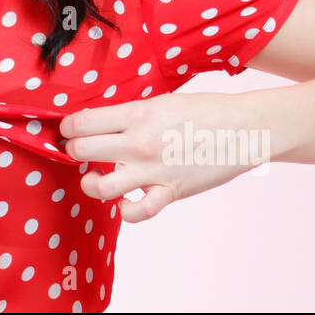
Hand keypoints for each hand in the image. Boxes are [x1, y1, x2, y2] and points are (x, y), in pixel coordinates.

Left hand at [58, 91, 263, 222]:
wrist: (245, 129)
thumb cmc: (205, 110)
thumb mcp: (161, 101)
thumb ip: (130, 114)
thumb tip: (100, 122)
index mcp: (137, 115)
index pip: (82, 122)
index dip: (68, 127)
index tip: (69, 129)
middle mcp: (140, 143)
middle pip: (82, 150)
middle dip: (73, 150)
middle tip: (78, 150)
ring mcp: (153, 171)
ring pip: (100, 187)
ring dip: (90, 183)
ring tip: (96, 177)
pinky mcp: (169, 192)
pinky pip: (137, 212)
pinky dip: (126, 210)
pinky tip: (126, 200)